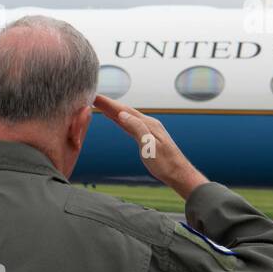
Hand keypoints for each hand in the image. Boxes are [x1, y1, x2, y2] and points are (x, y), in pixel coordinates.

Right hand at [94, 94, 208, 199]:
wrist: (179, 174)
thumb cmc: (166, 164)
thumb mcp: (149, 146)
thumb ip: (136, 128)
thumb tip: (122, 114)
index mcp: (148, 124)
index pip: (124, 111)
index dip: (109, 104)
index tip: (96, 97)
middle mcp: (148, 124)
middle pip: (125, 111)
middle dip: (109, 104)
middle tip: (93, 98)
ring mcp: (148, 130)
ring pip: (127, 117)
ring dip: (114, 111)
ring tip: (101, 105)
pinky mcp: (148, 138)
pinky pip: (130, 125)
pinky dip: (121, 120)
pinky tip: (117, 119)